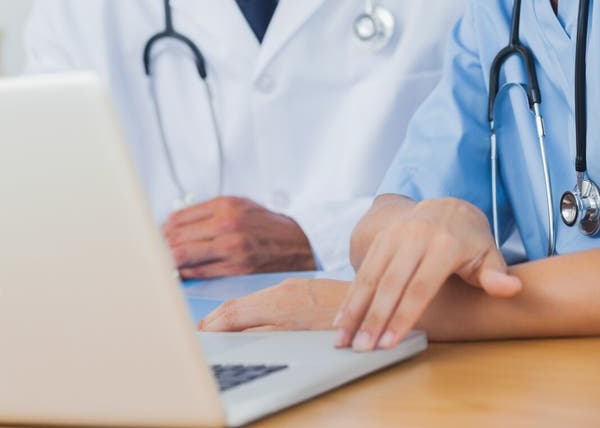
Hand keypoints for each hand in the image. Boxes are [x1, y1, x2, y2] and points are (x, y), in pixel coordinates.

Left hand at [162, 196, 315, 277]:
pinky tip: (183, 272)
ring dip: (169, 262)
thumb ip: (207, 212)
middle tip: (156, 253)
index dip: (162, 229)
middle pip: (176, 237)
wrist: (299, 243)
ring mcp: (232, 248)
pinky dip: (186, 273)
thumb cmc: (266, 225)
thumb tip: (174, 223)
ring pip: (183, 256)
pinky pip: (199, 273)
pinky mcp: (236, 269)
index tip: (157, 236)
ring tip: (165, 264)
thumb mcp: (239, 205)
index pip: (178, 218)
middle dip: (161, 246)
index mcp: (225, 205)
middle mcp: (227, 224)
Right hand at [198, 278, 348, 330]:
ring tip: (215, 329)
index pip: (234, 312)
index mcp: (280, 302)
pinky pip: (265, 298)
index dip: (212, 324)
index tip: (196, 334)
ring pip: (252, 300)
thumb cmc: (345, 329)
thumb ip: (267, 334)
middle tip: (197, 333)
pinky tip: (246, 320)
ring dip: (230, 314)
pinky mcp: (302, 288)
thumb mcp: (302, 338)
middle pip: (239, 304)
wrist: (378, 306)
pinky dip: (248, 310)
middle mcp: (284, 289)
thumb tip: (238, 334)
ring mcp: (293, 286)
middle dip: (215, 319)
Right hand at [334, 197, 521, 351]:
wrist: (448, 207)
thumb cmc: (471, 241)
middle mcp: (415, 236)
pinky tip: (340, 319)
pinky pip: (364, 268)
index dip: (404, 315)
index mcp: (444, 244)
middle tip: (361, 348)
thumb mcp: (489, 255)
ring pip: (371, 275)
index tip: (390, 343)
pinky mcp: (382, 238)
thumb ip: (496, 275)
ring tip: (342, 339)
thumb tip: (510, 288)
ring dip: (354, 309)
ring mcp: (395, 235)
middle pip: (390, 283)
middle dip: (373, 318)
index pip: (420, 286)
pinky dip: (351, 295)